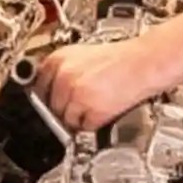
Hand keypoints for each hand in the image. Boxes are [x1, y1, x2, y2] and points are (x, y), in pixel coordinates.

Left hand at [35, 39, 164, 130]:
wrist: (144, 62)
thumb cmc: (120, 59)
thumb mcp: (82, 56)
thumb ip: (62, 71)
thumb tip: (48, 90)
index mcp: (58, 59)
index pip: (38, 87)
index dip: (47, 97)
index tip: (53, 102)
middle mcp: (63, 76)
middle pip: (51, 107)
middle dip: (64, 109)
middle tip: (82, 103)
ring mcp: (75, 95)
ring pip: (66, 120)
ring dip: (79, 118)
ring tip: (95, 103)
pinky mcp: (91, 110)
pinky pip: (84, 127)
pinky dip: (93, 123)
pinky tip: (104, 109)